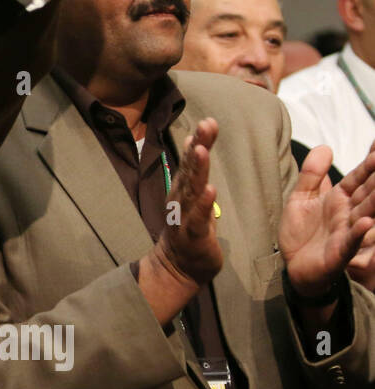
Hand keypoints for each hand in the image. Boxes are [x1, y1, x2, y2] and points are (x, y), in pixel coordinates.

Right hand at [139, 118, 221, 323]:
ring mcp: (185, 216)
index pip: (192, 161)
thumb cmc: (190, 230)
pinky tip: (210, 191)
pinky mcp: (193, 235)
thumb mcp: (194, 197)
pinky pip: (199, 218)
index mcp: (184, 189)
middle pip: (190, 169)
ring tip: (202, 150)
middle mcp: (181, 198)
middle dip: (198, 146)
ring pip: (192, 189)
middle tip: (207, 125)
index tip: (208, 122)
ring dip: (197, 169)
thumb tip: (196, 143)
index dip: (199, 141)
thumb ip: (194, 172)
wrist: (178, 267)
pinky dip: (204, 204)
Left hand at [281, 141, 374, 296]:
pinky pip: (351, 241)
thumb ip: (311, 174)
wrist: (291, 265)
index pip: (358, 176)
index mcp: (340, 198)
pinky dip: (359, 232)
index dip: (370, 162)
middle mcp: (348, 213)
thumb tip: (325, 147)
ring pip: (366, 213)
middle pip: (368, 192)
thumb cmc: (300, 232)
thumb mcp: (301, 197)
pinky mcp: (339, 251)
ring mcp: (346, 231)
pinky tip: (367, 222)